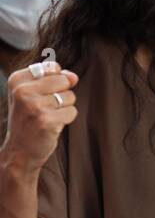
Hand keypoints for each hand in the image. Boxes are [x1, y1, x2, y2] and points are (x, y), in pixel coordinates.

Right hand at [1, 62, 78, 177]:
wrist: (19, 151)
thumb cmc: (29, 119)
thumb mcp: (33, 95)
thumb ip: (54, 79)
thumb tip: (73, 77)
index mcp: (17, 80)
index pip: (53, 67)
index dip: (56, 80)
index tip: (41, 93)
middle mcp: (23, 91)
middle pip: (64, 80)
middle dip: (62, 94)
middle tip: (46, 107)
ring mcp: (34, 106)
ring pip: (70, 96)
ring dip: (64, 108)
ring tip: (47, 117)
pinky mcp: (46, 120)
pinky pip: (72, 112)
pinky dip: (66, 119)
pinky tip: (51, 126)